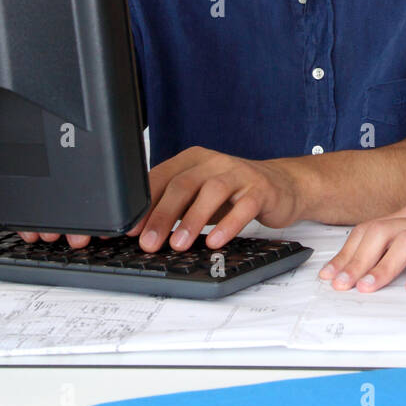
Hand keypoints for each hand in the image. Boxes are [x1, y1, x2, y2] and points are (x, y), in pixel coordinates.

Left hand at [15, 147, 304, 252]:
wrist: (282, 186)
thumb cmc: (232, 193)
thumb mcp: (198, 196)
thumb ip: (172, 206)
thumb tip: (135, 233)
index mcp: (191, 160)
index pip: (159, 178)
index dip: (140, 205)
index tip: (124, 230)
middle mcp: (213, 162)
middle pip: (182, 184)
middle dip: (161, 215)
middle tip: (147, 243)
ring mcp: (238, 174)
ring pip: (210, 191)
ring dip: (191, 220)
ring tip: (178, 245)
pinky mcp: (260, 190)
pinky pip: (243, 206)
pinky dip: (228, 224)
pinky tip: (216, 241)